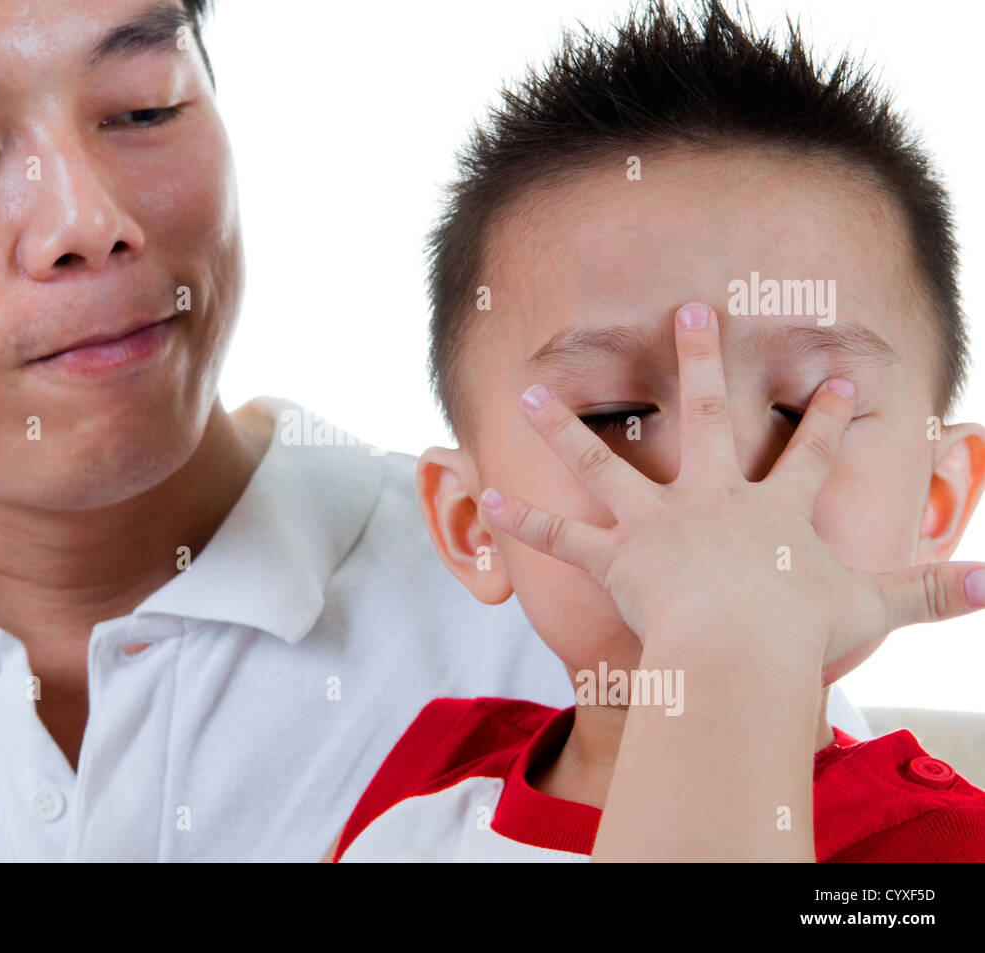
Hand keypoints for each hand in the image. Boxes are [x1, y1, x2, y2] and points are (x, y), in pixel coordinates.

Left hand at [479, 301, 984, 680]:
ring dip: (565, 424)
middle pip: (704, 417)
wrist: (745, 652)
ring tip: (530, 386)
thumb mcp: (880, 606)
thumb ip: (938, 591)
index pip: (811, 453)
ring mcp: (657, 524)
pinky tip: (483, 494)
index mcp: (772, 509)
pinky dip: (524, 519)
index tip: (844, 380)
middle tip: (694, 309)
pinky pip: (562, 537)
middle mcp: (710, 500)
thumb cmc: (804, 633)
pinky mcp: (617, 558)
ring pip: (604, 462)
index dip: (832, 417)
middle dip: (703, 359)